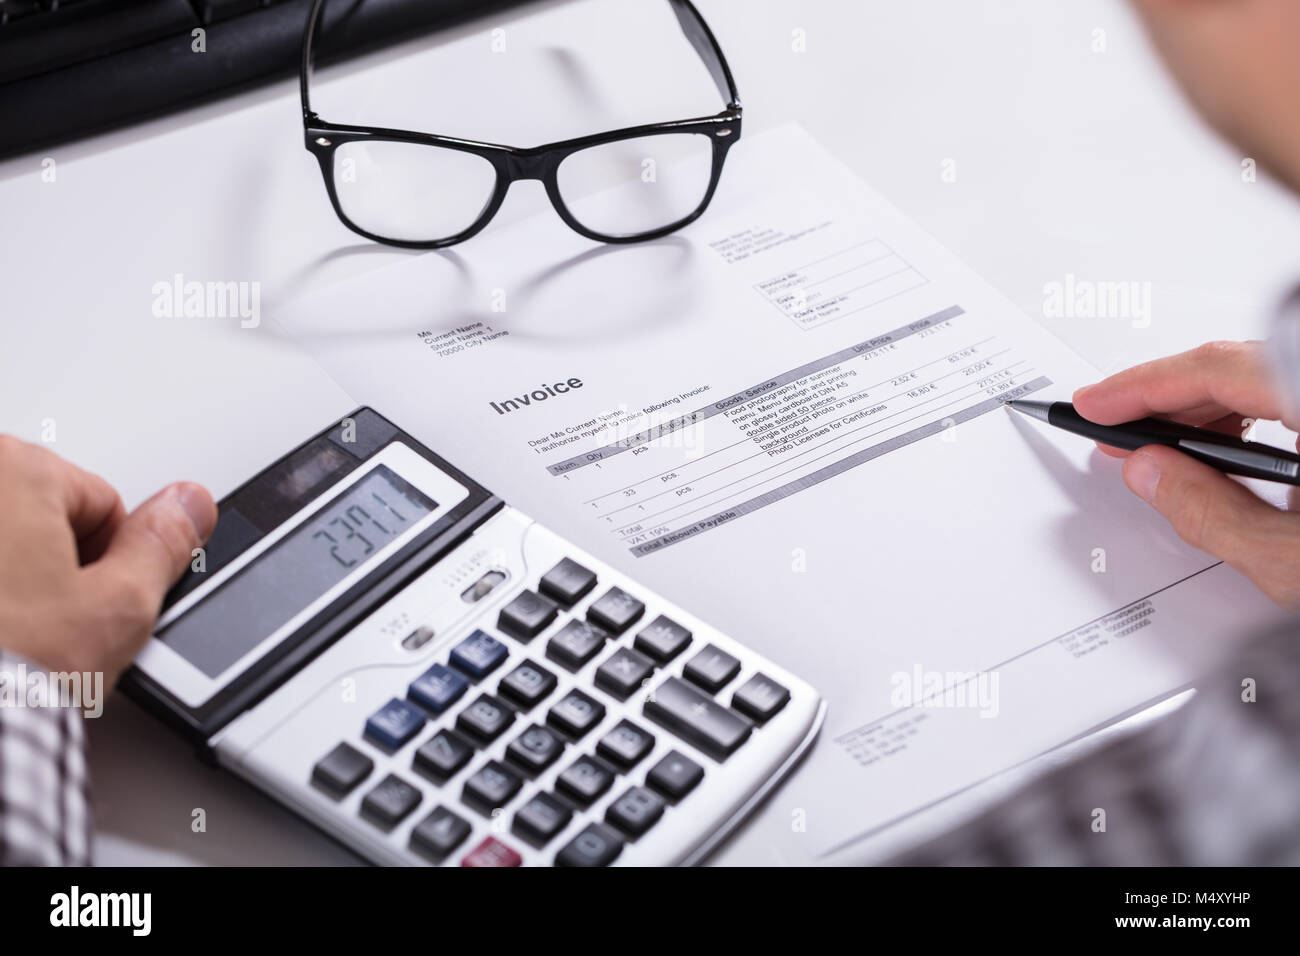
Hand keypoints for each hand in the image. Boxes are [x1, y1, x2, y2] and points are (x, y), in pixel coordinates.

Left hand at [0, 436, 215, 687]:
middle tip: (44, 627)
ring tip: (3, 641)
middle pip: (39, 515)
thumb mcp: (117, 607)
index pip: (100, 504)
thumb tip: (188, 505)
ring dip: (6, 583)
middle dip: (50, 567)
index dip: (108, 565)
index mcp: (14, 469)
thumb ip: (161, 544)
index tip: (87, 607)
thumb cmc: (5, 669)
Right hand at [1074, 340, 1299, 606]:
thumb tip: (1152, 472)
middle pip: (1241, 367)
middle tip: (1110, 425)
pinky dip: (1245, 416)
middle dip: (1166, 399)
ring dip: (1203, 410)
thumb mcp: (1293, 561)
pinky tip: (1218, 449)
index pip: (1221, 369)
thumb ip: (1212, 512)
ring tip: (1156, 446)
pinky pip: (1286, 394)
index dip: (1146, 385)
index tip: (1097, 405)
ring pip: (1264, 377)